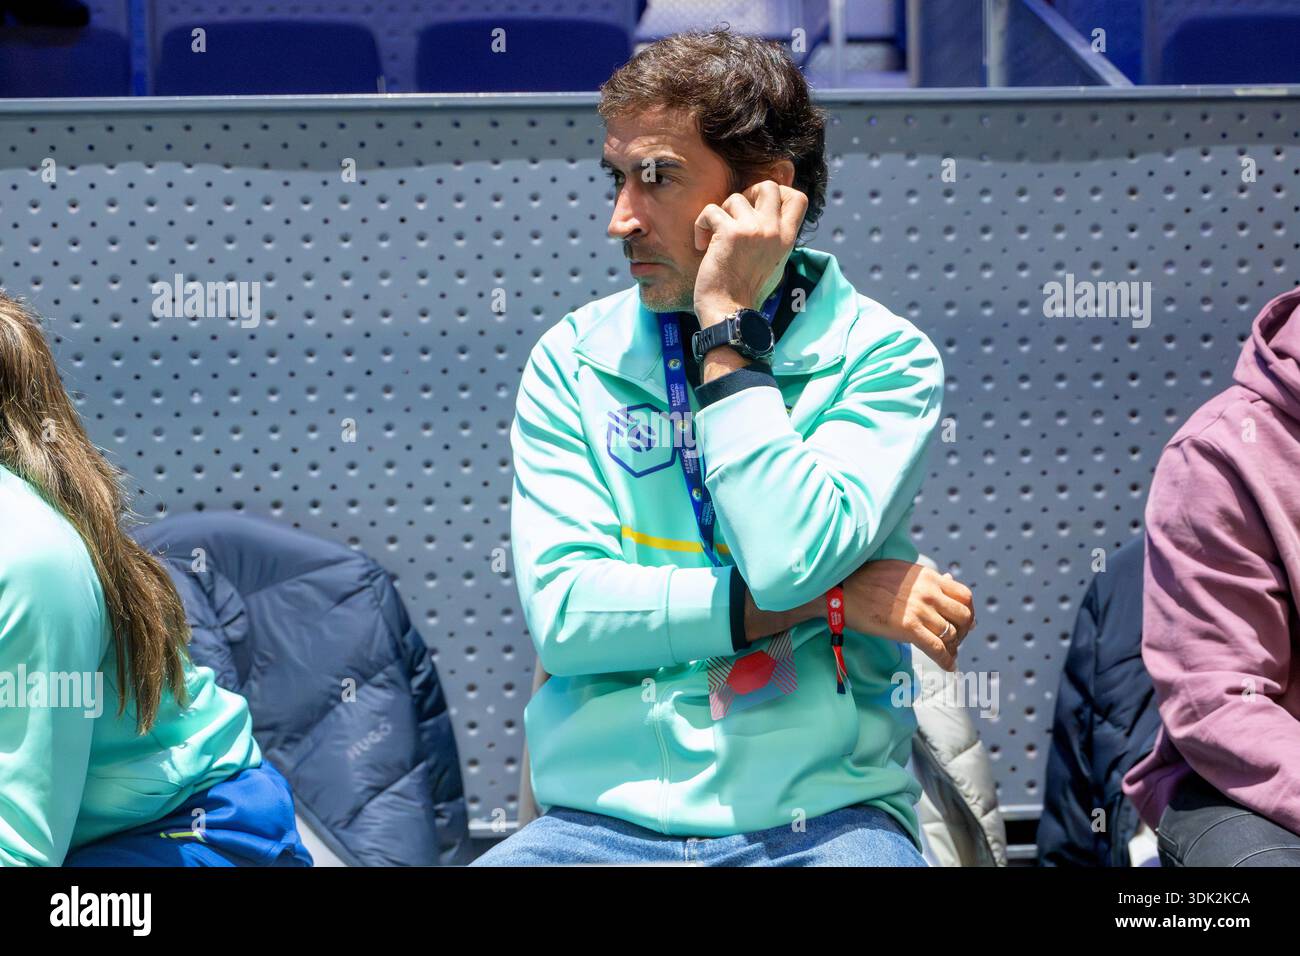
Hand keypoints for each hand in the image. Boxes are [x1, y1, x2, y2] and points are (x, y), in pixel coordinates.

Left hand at [692, 180, 807, 327]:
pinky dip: (701, 226)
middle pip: (769, 185)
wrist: (730, 313)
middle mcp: (774, 231)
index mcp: (788, 239)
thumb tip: (764, 217)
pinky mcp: (729, 233)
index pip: (798, 198)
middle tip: (736, 215)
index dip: (778, 193)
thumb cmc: (745, 292)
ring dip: (720, 215)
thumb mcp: (772, 263)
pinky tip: (702, 245)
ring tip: (714, 238)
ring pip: (735, 197)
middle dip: (749, 193)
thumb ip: (772, 238)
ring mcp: (753, 230)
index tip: (759, 208)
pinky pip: (711, 210)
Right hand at [841, 560, 974, 671]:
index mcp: (929, 577)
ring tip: (948, 653)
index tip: (963, 621)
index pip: (965, 596)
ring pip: (952, 634)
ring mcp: (920, 611)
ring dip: (954, 647)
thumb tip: (948, 579)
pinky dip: (947, 660)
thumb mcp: (902, 570)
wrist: (843, 589)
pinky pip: (938, 648)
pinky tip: (948, 666)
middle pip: (964, 616)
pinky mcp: (909, 628)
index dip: (968, 611)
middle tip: (956, 639)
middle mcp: (929, 593)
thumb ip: (926, 577)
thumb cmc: (866, 579)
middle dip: (964, 631)